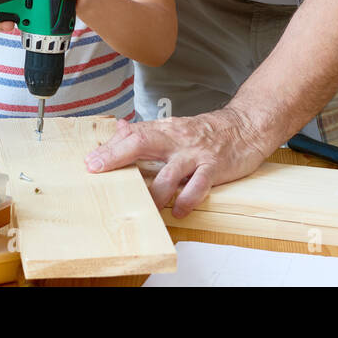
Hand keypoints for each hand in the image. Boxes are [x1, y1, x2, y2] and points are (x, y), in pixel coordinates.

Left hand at [83, 108, 272, 216]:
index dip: (110, 147)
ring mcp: (195, 154)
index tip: (91, 161)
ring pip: (170, 171)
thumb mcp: (175, 127)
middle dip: (118, 156)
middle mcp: (177, 140)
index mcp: (166, 130)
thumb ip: (147, 131)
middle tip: (98, 169)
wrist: (246, 126)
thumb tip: (118, 129)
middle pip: (143, 142)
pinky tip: (178, 210)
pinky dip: (187, 199)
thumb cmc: (207, 131)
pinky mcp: (214, 167)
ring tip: (142, 205)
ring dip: (154, 191)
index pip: (133, 134)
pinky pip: (199, 185)